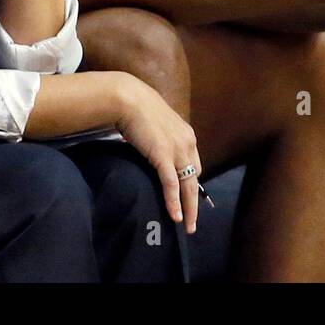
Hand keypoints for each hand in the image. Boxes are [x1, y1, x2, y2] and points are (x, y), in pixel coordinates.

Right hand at [111, 73, 201, 234]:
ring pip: (187, 185)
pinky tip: (175, 215)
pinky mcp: (163, 156)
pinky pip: (172, 184)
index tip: (189, 196)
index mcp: (187, 135)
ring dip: (188, 208)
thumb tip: (153, 149)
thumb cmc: (138, 110)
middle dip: (194, 200)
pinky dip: (174, 201)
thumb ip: (161, 138)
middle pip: (195, 178)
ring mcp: (177, 150)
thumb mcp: (157, 125)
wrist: (129, 99)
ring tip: (186, 225)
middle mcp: (187, 143)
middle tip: (192, 219)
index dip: (192, 182)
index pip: (195, 164)